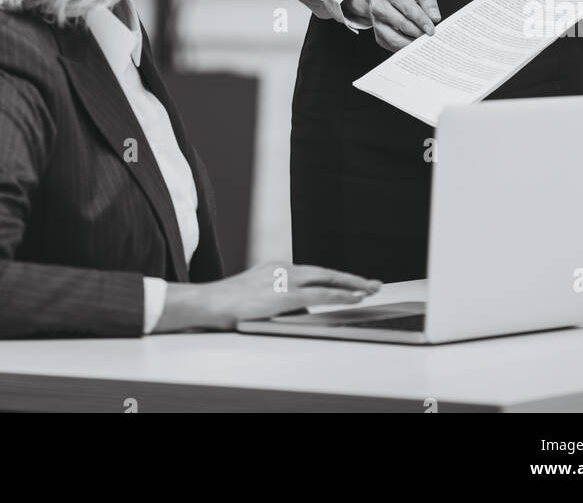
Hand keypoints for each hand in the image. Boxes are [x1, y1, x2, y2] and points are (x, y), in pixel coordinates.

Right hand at [195, 263, 381, 330]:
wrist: (208, 302)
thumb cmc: (226, 304)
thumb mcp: (256, 298)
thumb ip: (277, 300)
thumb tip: (296, 313)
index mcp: (277, 268)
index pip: (314, 274)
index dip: (336, 279)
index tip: (353, 284)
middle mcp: (284, 269)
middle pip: (325, 273)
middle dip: (351, 279)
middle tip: (373, 284)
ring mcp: (285, 280)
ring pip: (327, 281)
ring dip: (351, 286)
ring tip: (370, 290)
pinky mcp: (285, 294)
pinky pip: (320, 295)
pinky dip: (340, 295)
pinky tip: (354, 298)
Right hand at [344, 0, 440, 51]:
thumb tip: (434, 17)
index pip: (408, 8)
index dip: (421, 20)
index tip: (432, 30)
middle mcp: (379, 5)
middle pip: (401, 23)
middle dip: (418, 32)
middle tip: (430, 37)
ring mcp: (375, 20)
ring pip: (394, 38)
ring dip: (411, 43)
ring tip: (422, 42)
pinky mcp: (376, 33)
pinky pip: (391, 45)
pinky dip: (404, 47)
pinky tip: (413, 43)